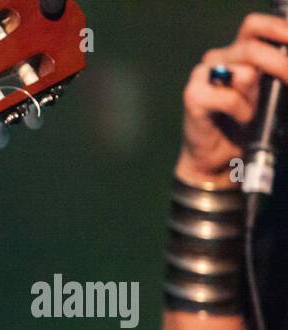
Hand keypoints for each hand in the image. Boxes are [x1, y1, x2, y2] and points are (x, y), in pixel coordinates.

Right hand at [178, 13, 287, 186]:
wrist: (217, 158)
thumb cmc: (244, 125)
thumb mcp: (267, 93)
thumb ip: (272, 72)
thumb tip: (285, 63)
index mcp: (237, 53)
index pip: (255, 27)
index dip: (277, 30)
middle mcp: (219, 58)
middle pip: (252, 48)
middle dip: (279, 65)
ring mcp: (203, 75)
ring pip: (245, 73)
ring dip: (255, 97)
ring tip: (251, 112)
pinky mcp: (193, 94)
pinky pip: (229, 98)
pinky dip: (240, 112)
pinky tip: (237, 119)